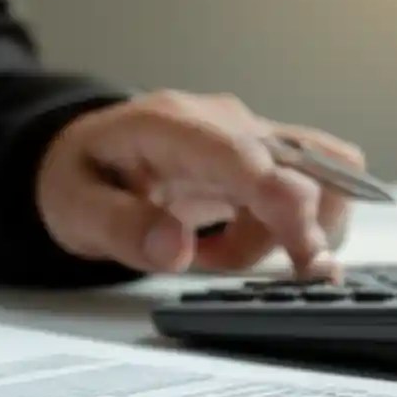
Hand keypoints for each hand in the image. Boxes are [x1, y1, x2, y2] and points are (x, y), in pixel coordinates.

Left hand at [35, 90, 363, 278]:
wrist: (88, 158)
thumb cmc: (82, 178)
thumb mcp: (75, 209)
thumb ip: (120, 228)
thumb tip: (176, 250)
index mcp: (170, 125)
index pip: (240, 154)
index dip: (278, 197)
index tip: (304, 246)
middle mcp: (223, 122)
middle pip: (303, 164)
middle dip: (300, 229)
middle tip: (272, 275)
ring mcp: (252, 136)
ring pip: (322, 180)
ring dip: (288, 233)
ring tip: (218, 254)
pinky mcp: (268, 159)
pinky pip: (312, 193)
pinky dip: (287, 232)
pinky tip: (231, 244)